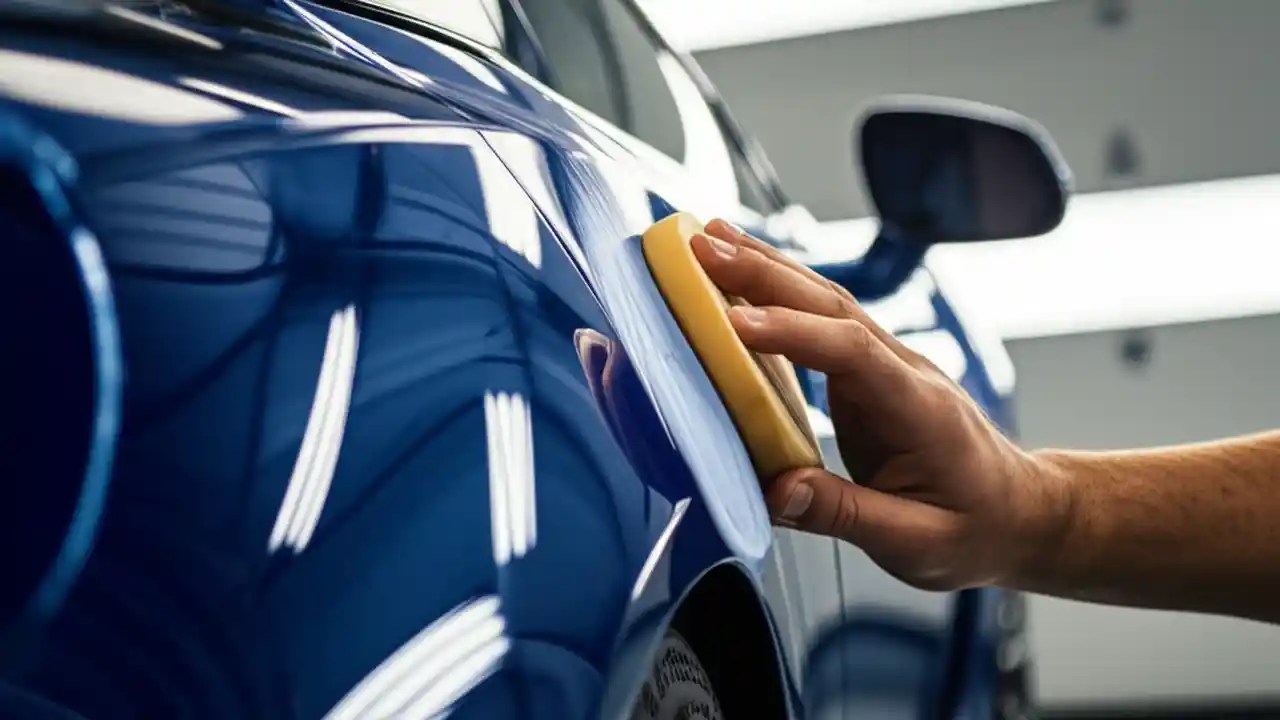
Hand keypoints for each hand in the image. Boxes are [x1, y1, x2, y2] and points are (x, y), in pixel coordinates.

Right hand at [692, 219, 1057, 590]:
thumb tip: (777, 491)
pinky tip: (742, 276)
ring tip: (709, 239)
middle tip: (701, 248)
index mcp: (918, 408)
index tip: (735, 324)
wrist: (1019, 511)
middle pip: (830, 305)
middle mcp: (903, 371)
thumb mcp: (916, 541)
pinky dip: (778, 291)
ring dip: (766, 266)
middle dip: (763, 272)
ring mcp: (887, 365)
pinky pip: (820, 320)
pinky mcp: (869, 371)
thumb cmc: (976, 526)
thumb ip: (845, 514)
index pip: (852, 353)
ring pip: (824, 300)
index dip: (793, 333)